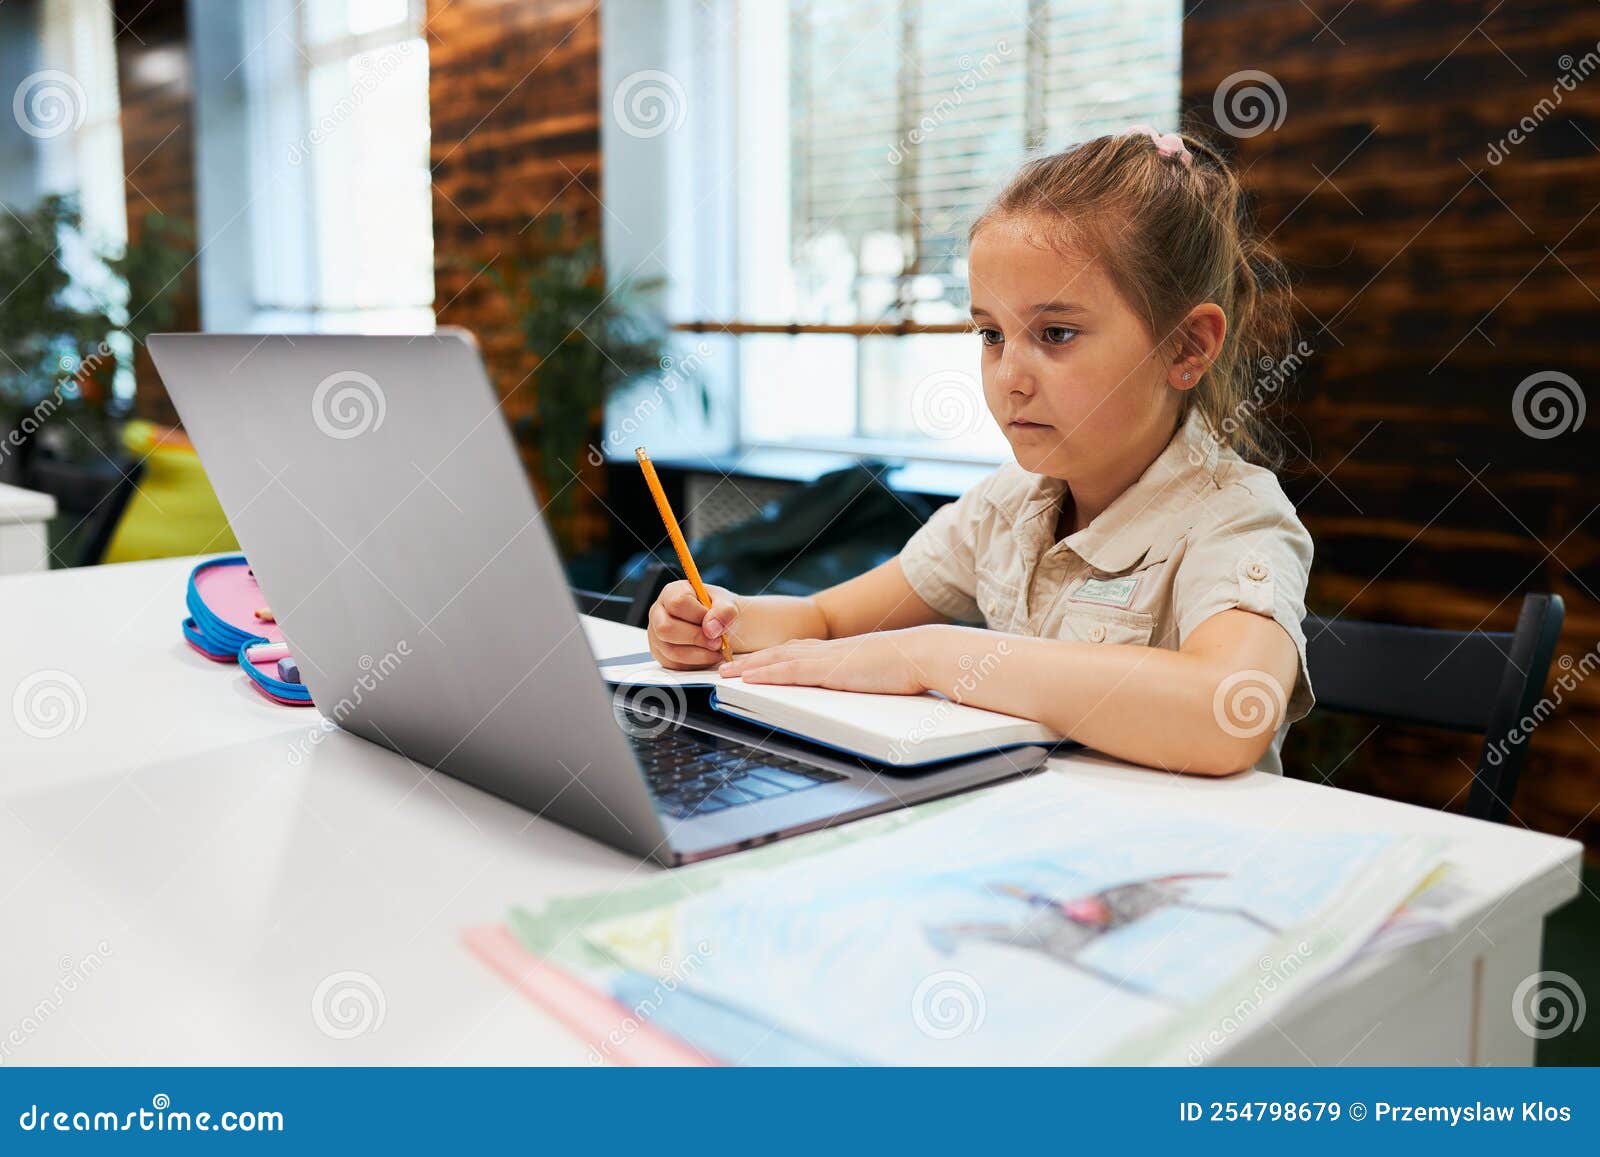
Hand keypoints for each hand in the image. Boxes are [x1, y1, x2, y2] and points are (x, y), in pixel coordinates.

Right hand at [648, 580, 740, 669]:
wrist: (720, 626)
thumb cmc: (719, 611)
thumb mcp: (728, 604)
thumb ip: (724, 611)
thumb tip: (711, 628)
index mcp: (672, 593)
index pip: (678, 602)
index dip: (699, 615)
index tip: (715, 623)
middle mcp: (659, 613)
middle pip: (667, 628)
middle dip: (697, 638)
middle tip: (718, 642)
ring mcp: (657, 635)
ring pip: (671, 650)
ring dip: (700, 654)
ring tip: (717, 650)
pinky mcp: (662, 655)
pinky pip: (675, 665)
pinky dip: (696, 664)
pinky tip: (708, 656)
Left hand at [717, 629, 932, 694]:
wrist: (923, 654)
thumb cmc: (911, 665)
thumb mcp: (883, 671)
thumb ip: (869, 677)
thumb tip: (870, 686)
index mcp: (841, 652)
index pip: (799, 651)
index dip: (774, 656)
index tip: (756, 661)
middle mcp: (829, 650)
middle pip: (781, 652)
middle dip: (752, 660)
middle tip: (727, 666)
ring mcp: (827, 659)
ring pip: (777, 660)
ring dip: (749, 667)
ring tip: (725, 673)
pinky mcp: (829, 670)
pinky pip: (789, 671)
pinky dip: (765, 674)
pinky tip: (748, 678)